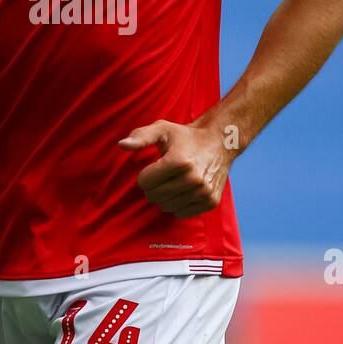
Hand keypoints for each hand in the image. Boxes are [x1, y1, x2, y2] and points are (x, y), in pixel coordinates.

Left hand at [118, 119, 236, 217]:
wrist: (220, 142)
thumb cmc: (186, 137)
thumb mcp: (162, 129)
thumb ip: (140, 137)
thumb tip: (121, 145)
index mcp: (179, 161)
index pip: (145, 182)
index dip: (145, 174)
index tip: (154, 166)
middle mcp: (193, 178)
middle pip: (154, 196)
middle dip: (154, 186)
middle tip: (164, 175)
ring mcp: (204, 192)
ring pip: (166, 207)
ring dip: (165, 196)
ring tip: (174, 181)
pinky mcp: (211, 201)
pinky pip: (182, 214)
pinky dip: (178, 205)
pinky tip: (184, 190)